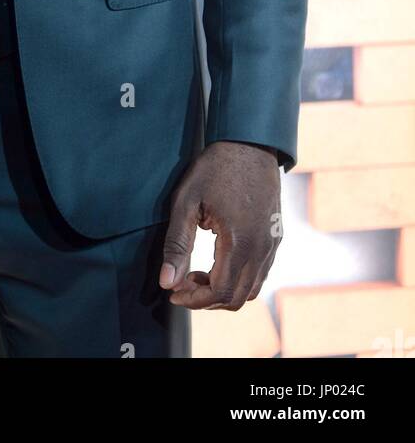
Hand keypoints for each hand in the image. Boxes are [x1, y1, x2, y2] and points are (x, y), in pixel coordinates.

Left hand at [159, 141, 281, 309]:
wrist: (250, 142)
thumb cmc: (215, 168)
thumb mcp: (186, 201)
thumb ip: (177, 244)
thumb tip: (167, 282)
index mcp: (240, 242)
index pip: (220, 292)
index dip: (194, 300)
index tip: (173, 291)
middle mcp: (262, 249)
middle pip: (237, 298)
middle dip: (206, 299)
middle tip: (182, 283)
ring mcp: (272, 244)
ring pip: (251, 289)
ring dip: (223, 291)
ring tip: (196, 273)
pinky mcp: (275, 238)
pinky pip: (259, 273)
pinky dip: (238, 280)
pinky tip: (217, 262)